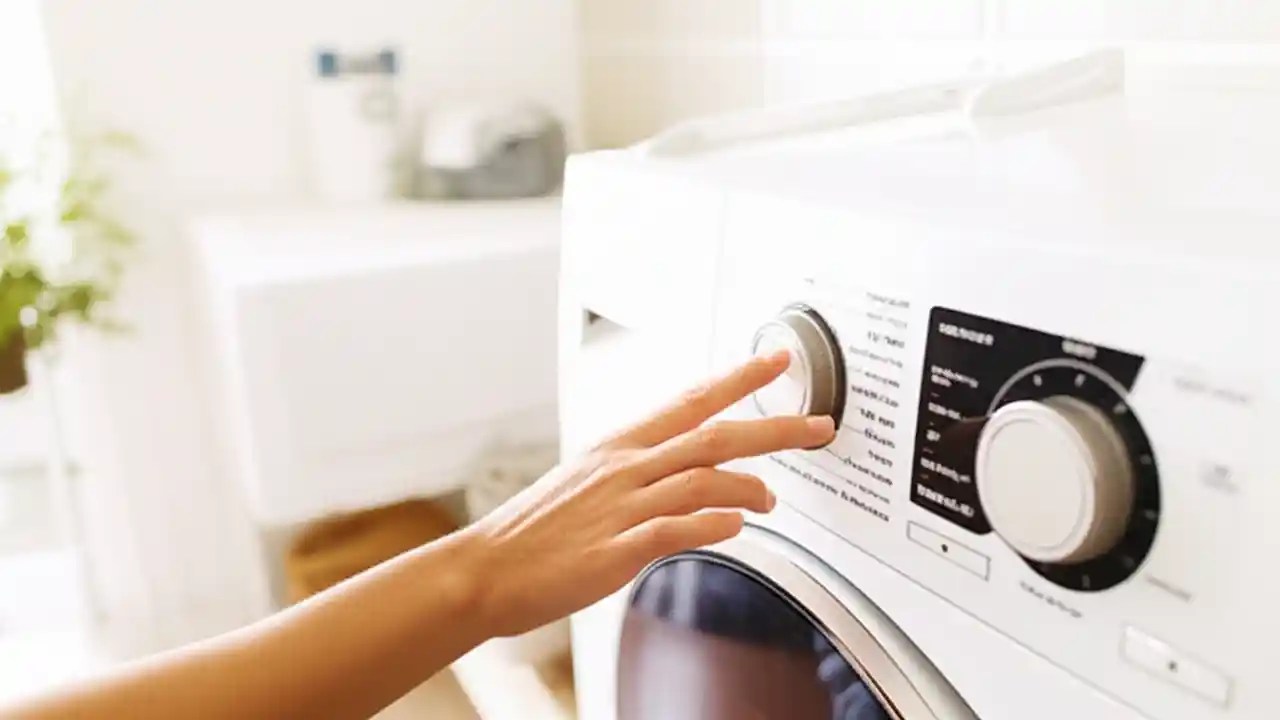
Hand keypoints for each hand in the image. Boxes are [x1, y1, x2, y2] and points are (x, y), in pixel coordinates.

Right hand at [460, 350, 834, 637]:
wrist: (487, 569)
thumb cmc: (536, 531)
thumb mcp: (587, 482)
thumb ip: (639, 475)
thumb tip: (684, 477)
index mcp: (618, 447)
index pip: (690, 400)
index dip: (738, 379)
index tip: (778, 360)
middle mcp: (624, 468)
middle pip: (712, 435)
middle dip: (773, 428)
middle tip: (818, 425)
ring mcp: (620, 506)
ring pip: (701, 478)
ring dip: (749, 485)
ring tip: (774, 498)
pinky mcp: (615, 548)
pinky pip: (674, 528)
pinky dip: (711, 522)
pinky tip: (737, 524)